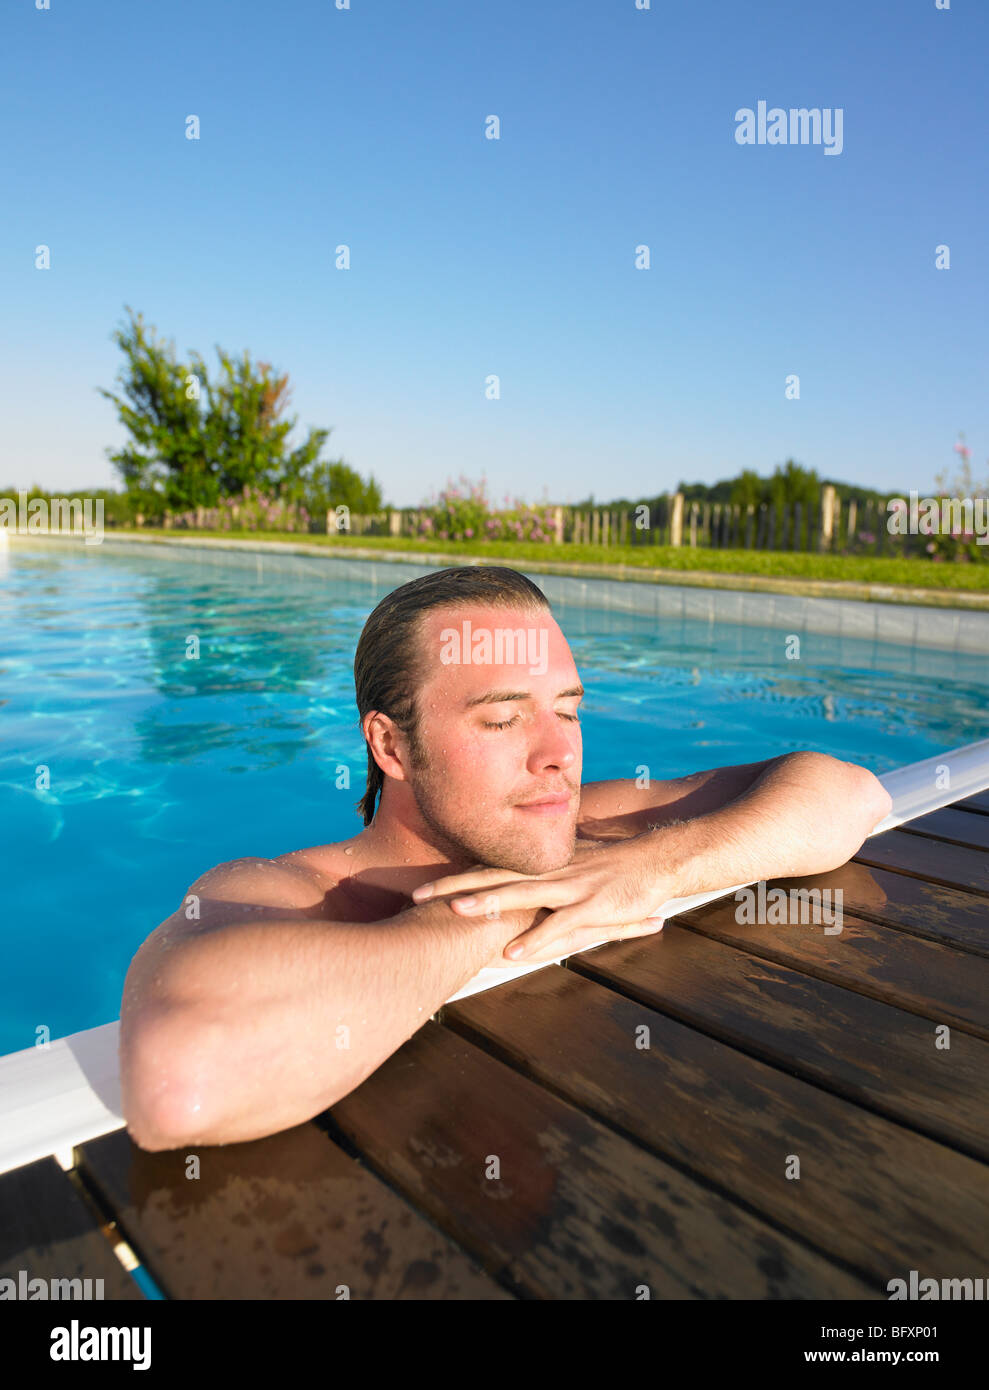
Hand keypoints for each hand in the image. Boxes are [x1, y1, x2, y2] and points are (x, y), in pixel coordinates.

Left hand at [412, 834, 671, 963]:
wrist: (659, 859)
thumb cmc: (616, 867)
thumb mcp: (575, 864)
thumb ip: (546, 874)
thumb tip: (518, 883)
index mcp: (542, 863)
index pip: (490, 867)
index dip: (455, 876)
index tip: (422, 885)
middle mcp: (549, 871)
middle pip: (493, 876)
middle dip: (454, 885)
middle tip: (417, 894)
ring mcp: (570, 887)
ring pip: (522, 894)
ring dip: (489, 903)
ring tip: (457, 912)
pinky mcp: (592, 906)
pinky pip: (558, 925)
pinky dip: (535, 939)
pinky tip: (513, 954)